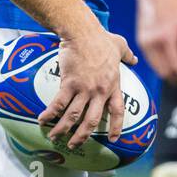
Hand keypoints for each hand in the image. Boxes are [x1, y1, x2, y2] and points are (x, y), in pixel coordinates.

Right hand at [40, 29, 136, 148]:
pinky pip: (58, 104)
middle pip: (92, 121)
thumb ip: (127, 55)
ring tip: (54, 137)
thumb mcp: (120, 45)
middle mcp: (99, 91)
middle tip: (74, 144)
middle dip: (82, 136)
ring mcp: (84, 89)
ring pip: (73, 116)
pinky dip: (49, 114)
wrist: (82, 32)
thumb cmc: (101, 38)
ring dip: (63, 129)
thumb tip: (134, 58)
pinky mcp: (68, 83)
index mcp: (113, 85)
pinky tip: (42, 120)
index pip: (117, 111)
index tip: (113, 139)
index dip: (116, 126)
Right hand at [135, 0, 176, 90]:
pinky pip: (151, 61)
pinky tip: (171, 65)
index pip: (176, 67)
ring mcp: (144, 42)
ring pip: (156, 69)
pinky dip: (161, 66)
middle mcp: (152, 43)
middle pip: (164, 72)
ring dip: (168, 75)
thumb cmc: (176, 2)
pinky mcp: (140, 40)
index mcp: (166, 38)